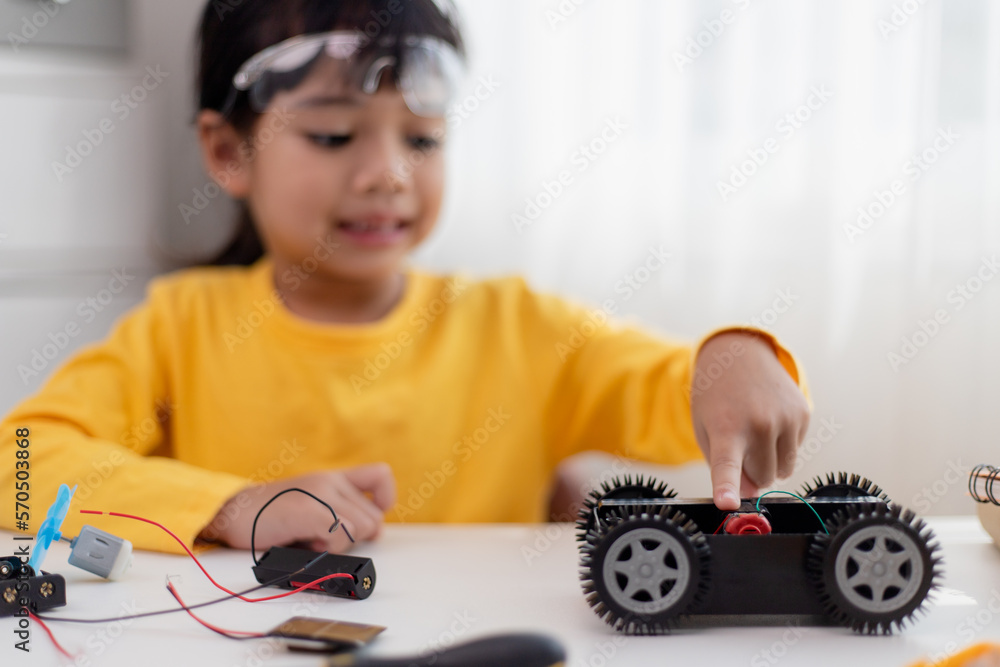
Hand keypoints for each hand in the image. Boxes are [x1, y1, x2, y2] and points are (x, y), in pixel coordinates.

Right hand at [201, 463, 395, 552]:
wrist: (233, 515)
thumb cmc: (270, 518)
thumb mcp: (312, 507)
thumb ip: (342, 514)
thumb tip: (375, 533)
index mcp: (332, 478)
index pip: (381, 475)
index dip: (384, 501)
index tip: (369, 519)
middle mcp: (330, 480)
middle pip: (373, 517)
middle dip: (354, 538)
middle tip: (323, 538)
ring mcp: (321, 492)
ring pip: (361, 528)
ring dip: (339, 545)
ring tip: (311, 540)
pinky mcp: (310, 509)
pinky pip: (342, 535)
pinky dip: (327, 548)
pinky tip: (306, 543)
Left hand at [690, 332, 810, 510]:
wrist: (739, 353)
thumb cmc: (717, 398)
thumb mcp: (706, 430)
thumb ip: (722, 467)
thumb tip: (751, 493)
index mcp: (726, 429)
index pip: (727, 466)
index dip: (727, 488)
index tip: (726, 504)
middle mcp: (759, 423)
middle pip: (764, 478)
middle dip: (753, 471)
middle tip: (742, 444)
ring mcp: (785, 418)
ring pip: (784, 469)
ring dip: (771, 461)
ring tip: (755, 432)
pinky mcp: (804, 413)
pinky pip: (796, 450)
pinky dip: (784, 443)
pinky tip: (771, 419)